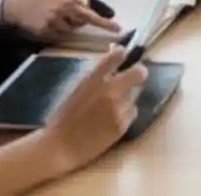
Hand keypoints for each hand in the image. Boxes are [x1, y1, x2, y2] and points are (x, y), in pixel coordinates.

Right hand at [3, 0, 121, 41]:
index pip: (91, 14)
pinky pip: (59, 37)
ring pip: (70, 31)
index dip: (105, 23)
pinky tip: (46, 25)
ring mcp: (56, 21)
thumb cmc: (43, 0)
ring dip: (66, 28)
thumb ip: (78, 3)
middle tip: (77, 20)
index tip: (118, 29)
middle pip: (82, 23)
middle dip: (81, 23)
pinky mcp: (47, 31)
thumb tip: (94, 14)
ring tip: (53, 19)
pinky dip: (56, 33)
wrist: (19, 6)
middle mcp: (65, 9)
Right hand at [40, 47, 148, 173]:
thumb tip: (112, 64)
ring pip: (134, 95)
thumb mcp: (76, 89)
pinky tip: (111, 120)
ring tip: (111, 108)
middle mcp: (109, 90)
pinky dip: (126, 113)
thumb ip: (95, 77)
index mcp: (93, 79)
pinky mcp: (123, 125)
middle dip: (139, 73)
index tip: (121, 55)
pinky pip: (132, 112)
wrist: (60, 147)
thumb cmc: (63, 118)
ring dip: (127, 97)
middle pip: (139, 73)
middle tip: (134, 77)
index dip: (121, 53)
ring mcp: (118, 108)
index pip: (117, 56)